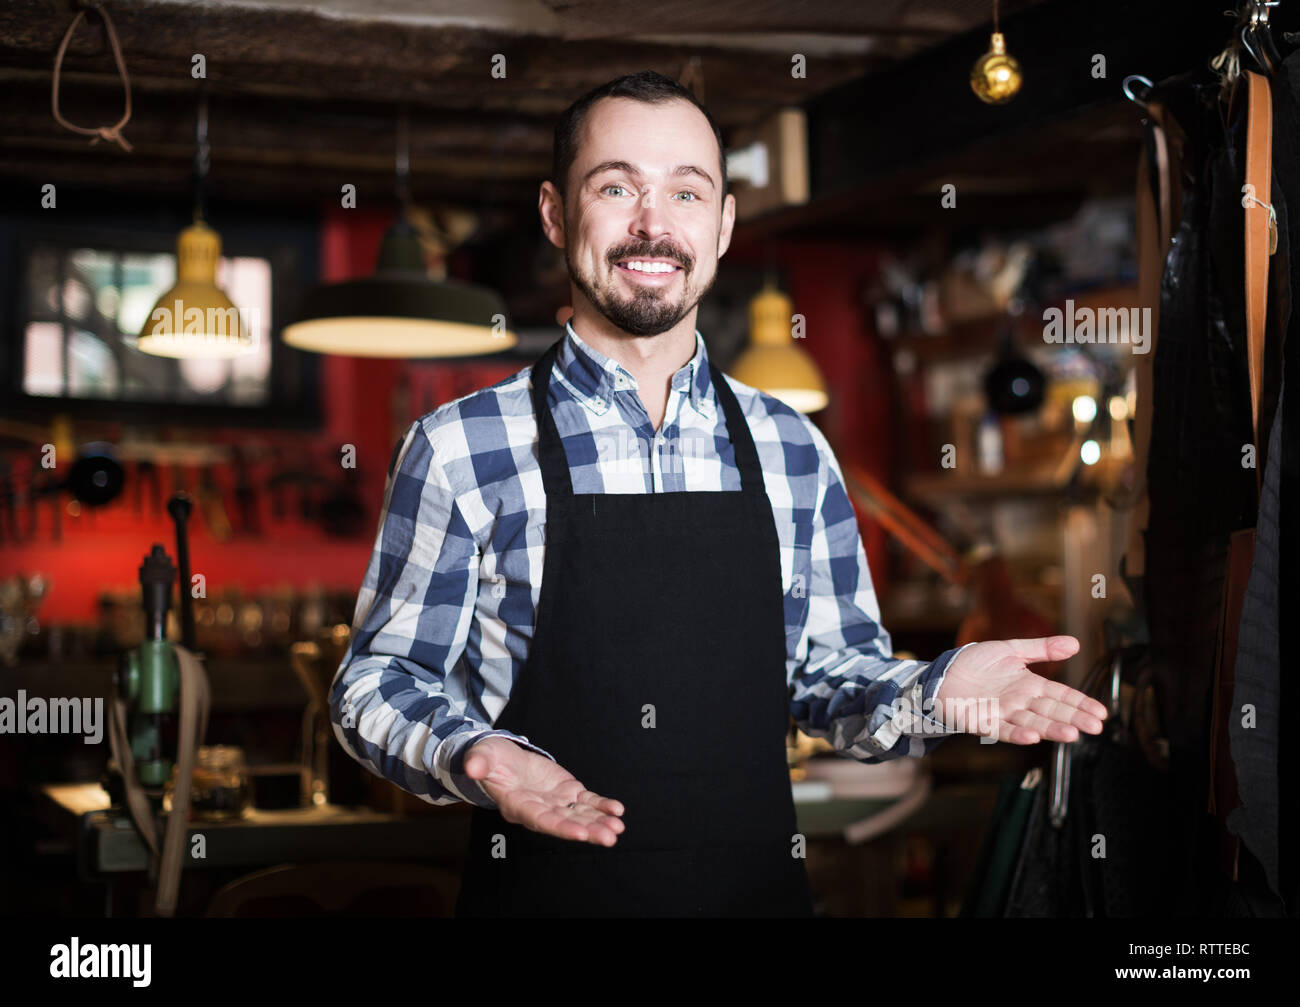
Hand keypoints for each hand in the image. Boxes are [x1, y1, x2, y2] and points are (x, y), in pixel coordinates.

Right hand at [464, 736, 624, 846]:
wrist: (503, 758)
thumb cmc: (490, 760)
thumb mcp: (482, 757)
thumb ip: (479, 763)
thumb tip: (473, 767)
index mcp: (518, 806)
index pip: (541, 820)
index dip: (561, 826)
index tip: (580, 833)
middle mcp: (539, 809)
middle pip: (566, 823)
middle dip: (587, 831)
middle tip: (609, 838)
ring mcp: (556, 802)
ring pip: (580, 815)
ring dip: (599, 822)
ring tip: (617, 829)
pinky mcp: (567, 791)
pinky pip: (587, 801)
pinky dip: (602, 806)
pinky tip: (617, 810)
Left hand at [934, 636, 1107, 743]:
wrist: (943, 673)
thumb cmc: (975, 663)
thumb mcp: (1011, 650)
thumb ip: (1042, 649)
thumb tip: (1075, 643)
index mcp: (1029, 686)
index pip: (1061, 696)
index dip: (1080, 703)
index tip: (1101, 713)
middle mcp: (1019, 702)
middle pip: (1051, 711)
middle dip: (1074, 718)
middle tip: (1096, 727)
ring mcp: (1002, 713)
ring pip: (1032, 723)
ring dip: (1051, 729)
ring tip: (1072, 734)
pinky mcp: (982, 722)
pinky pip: (1002, 730)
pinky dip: (1016, 734)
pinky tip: (1032, 737)